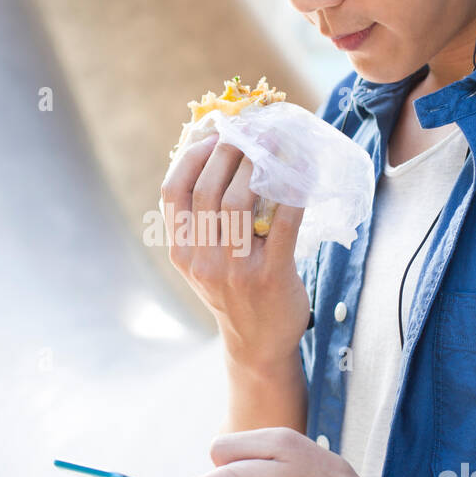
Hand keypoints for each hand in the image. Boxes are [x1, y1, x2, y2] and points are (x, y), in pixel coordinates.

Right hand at [160, 134, 308, 365]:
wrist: (258, 345)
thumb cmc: (232, 292)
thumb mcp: (202, 263)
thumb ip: (200, 224)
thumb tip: (214, 159)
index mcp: (181, 252)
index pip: (173, 191)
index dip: (191, 155)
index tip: (212, 134)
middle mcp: (202, 260)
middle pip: (208, 188)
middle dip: (229, 150)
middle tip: (250, 130)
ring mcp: (235, 269)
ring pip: (239, 200)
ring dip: (257, 164)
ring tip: (272, 145)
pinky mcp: (271, 276)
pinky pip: (284, 221)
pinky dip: (294, 190)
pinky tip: (302, 172)